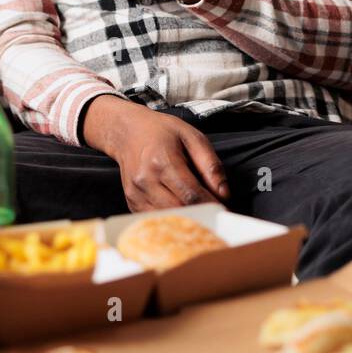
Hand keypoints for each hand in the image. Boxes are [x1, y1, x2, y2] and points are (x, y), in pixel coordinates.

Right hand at [82, 96, 229, 210]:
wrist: (126, 132)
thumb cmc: (161, 132)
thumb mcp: (192, 137)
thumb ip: (211, 165)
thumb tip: (224, 194)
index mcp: (163, 162)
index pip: (191, 195)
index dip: (211, 206)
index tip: (224, 211)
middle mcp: (146, 180)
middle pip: (180, 211)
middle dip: (201, 215)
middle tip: (215, 214)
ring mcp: (136, 194)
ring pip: (168, 220)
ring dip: (187, 220)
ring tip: (200, 213)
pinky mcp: (132, 203)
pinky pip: (156, 219)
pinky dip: (172, 220)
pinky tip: (181, 211)